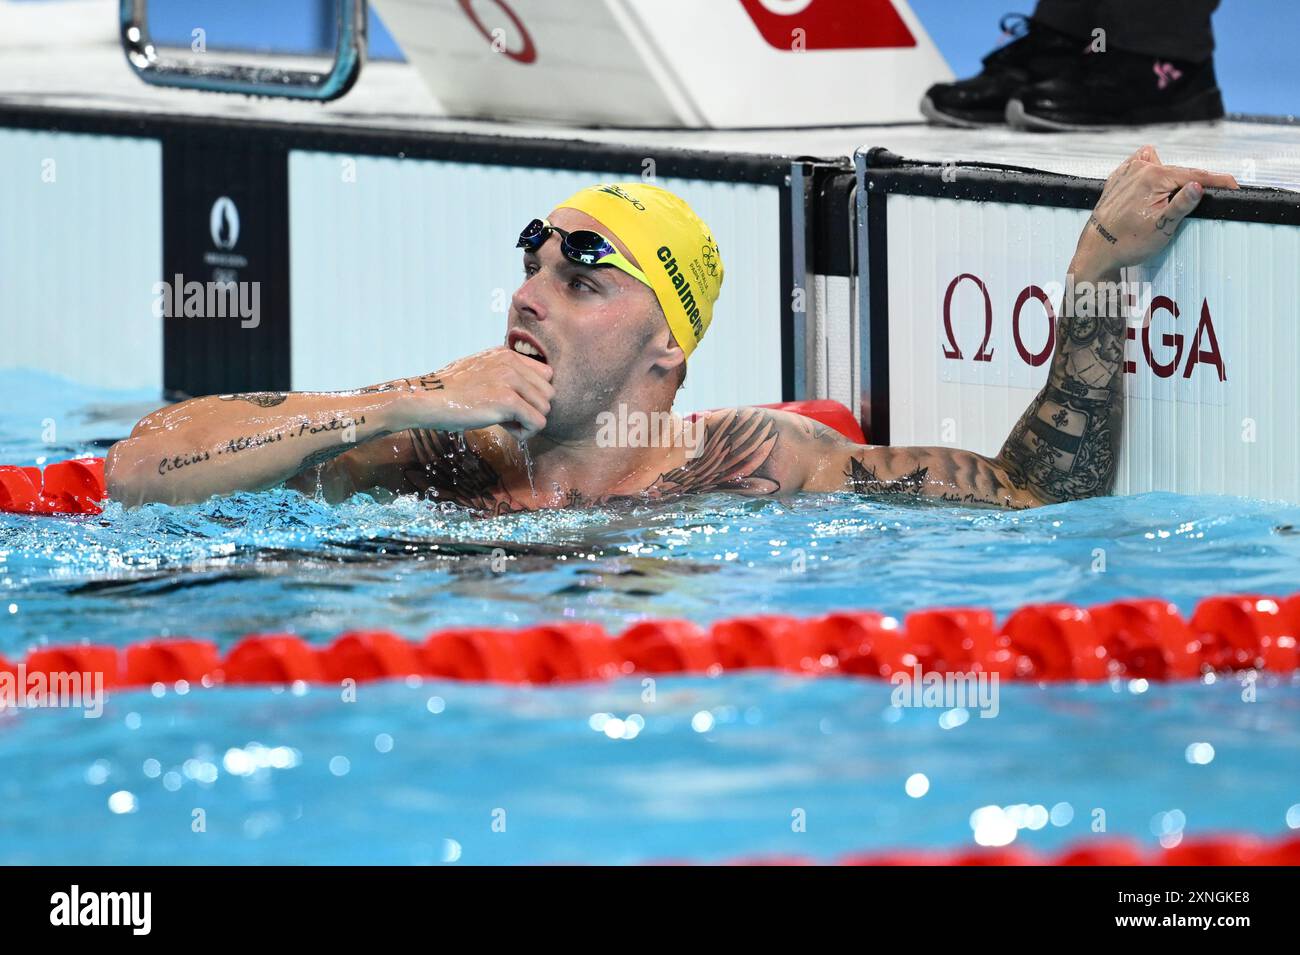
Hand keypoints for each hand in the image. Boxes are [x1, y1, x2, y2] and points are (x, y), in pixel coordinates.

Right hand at [404, 347, 553, 438]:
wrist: (427, 399)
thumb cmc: (449, 391)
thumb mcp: (480, 370)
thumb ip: (503, 373)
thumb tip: (525, 393)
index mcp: (507, 354)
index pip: (546, 375)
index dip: (533, 395)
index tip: (513, 405)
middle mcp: (512, 362)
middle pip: (549, 393)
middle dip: (533, 409)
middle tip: (510, 417)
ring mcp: (510, 380)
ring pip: (546, 408)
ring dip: (529, 422)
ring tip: (507, 423)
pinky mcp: (508, 401)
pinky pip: (538, 423)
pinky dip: (525, 433)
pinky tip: (507, 431)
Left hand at [1073, 145, 1238, 275]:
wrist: (1096, 251)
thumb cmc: (1127, 242)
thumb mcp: (1162, 227)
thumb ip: (1182, 204)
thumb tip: (1199, 186)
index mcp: (1154, 176)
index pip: (1195, 175)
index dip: (1218, 181)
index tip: (1234, 186)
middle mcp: (1139, 168)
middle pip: (1178, 172)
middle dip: (1194, 183)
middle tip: (1210, 197)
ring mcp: (1126, 172)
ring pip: (1160, 166)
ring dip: (1171, 179)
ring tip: (1172, 200)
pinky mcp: (1117, 180)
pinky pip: (1140, 167)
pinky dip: (1151, 174)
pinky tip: (1152, 188)